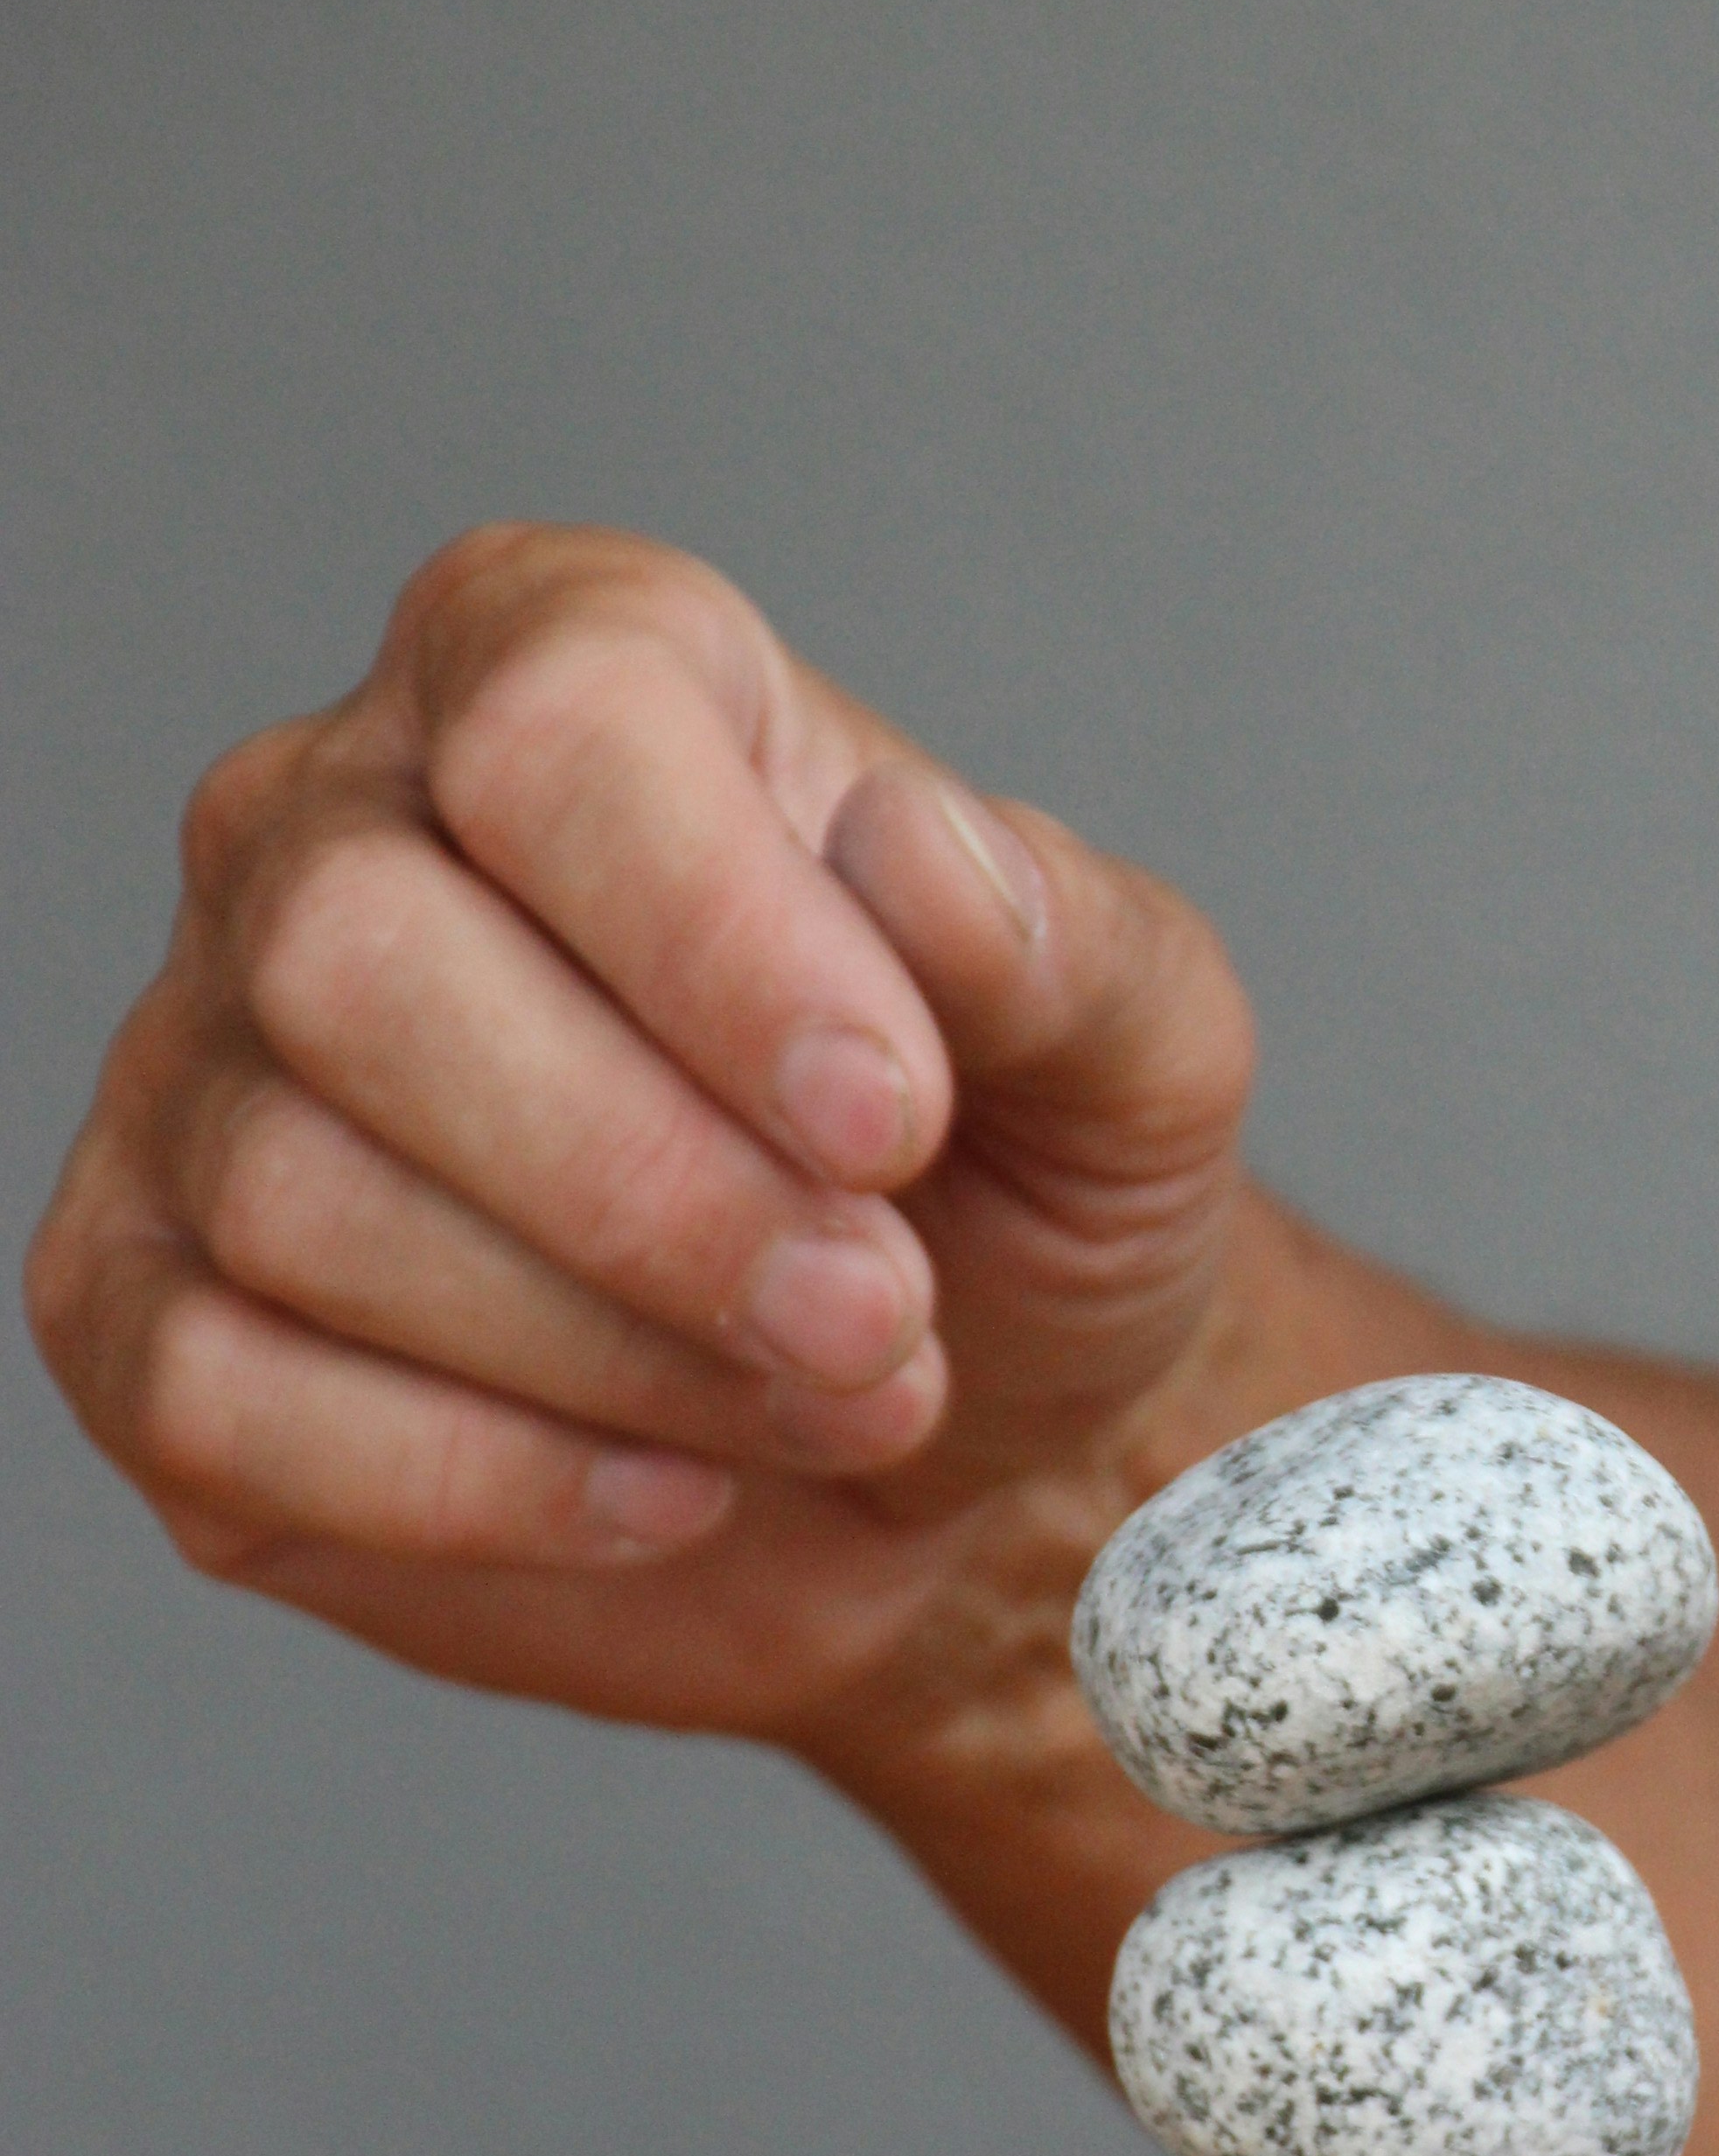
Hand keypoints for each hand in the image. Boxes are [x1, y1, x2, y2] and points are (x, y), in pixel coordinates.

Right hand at [27, 527, 1265, 1760]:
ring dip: (609, 1352)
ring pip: (301, 1196)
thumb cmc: (1006, 1194)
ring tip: (821, 1398)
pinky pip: (212, 1389)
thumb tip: (918, 860)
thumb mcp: (1138, 1060)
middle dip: (656, 1191)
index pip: (555, 728)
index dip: (721, 941)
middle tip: (876, 1318)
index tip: (897, 1124)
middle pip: (362, 960)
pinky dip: (474, 1480)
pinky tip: (662, 1489)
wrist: (932, 1438)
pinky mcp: (143, 1309)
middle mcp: (327, 828)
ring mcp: (205, 1069)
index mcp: (562, 666)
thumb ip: (1068, 941)